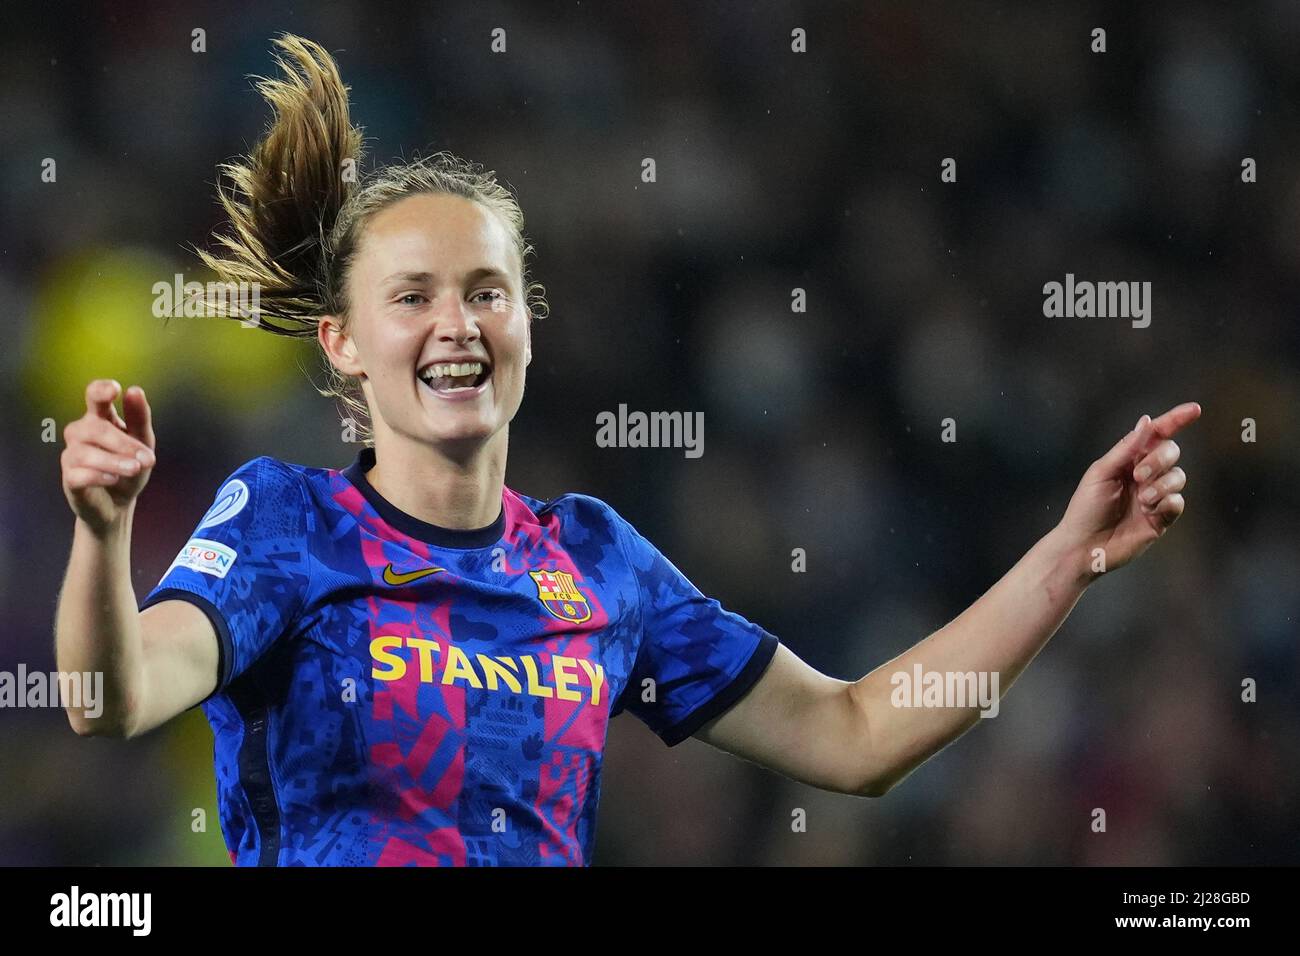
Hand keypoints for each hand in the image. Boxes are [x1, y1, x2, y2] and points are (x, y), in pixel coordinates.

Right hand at [61, 380, 156, 534]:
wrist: (120, 502)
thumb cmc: (130, 465)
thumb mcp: (143, 440)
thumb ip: (140, 417)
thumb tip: (134, 390)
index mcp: (100, 417)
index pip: (94, 396)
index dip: (100, 390)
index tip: (114, 390)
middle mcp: (81, 432)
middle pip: (94, 428)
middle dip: (123, 443)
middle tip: (149, 459)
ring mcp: (72, 455)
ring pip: (85, 452)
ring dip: (114, 461)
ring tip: (135, 469)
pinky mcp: (70, 478)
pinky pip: (78, 474)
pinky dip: (98, 476)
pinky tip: (114, 479)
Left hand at [1056, 402, 1200, 576]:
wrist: (1084, 545)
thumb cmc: (1086, 507)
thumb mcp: (1101, 472)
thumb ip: (1126, 448)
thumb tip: (1147, 422)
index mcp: (1128, 459)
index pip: (1157, 435)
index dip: (1176, 420)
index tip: (1194, 409)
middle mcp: (1145, 474)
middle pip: (1171, 452)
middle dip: (1159, 460)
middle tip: (1137, 476)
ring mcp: (1155, 496)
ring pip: (1178, 477)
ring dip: (1161, 485)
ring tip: (1142, 500)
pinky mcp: (1162, 517)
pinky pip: (1178, 502)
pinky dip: (1166, 503)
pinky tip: (1149, 511)